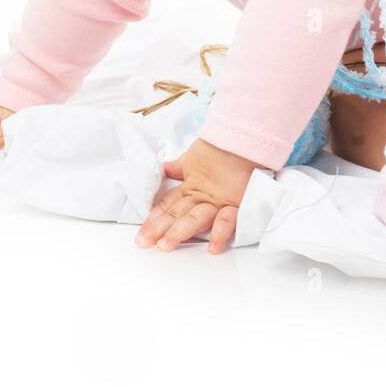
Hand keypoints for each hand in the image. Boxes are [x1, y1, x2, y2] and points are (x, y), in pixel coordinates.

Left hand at [135, 138, 261, 253]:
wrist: (244, 139)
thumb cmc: (222, 147)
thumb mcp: (195, 157)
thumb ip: (180, 167)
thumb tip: (165, 168)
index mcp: (191, 186)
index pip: (168, 205)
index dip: (153, 219)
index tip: (141, 235)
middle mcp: (202, 196)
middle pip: (177, 213)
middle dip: (159, 228)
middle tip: (143, 242)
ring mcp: (218, 201)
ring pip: (195, 218)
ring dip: (180, 231)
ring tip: (166, 245)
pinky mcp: (237, 203)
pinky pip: (228, 220)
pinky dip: (220, 233)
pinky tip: (212, 248)